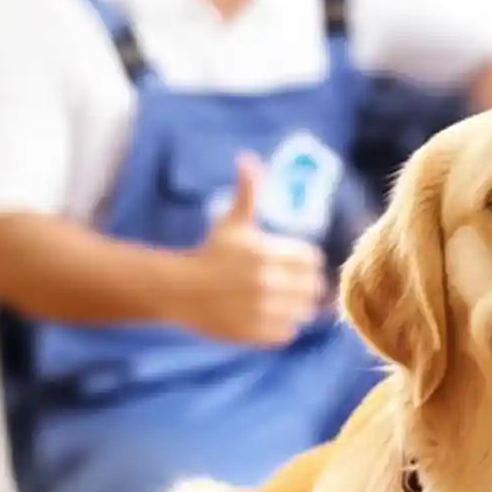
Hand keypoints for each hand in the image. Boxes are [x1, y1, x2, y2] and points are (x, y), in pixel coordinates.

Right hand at [166, 154, 326, 345]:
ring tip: (276, 301)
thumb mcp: (231, 222)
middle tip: (285, 284)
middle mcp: (266, 281)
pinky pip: (287, 333)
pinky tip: (264, 316)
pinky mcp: (254, 333)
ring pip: (302, 312)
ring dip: (294, 307)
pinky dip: (280, 327)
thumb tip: (246, 158)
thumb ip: (248, 192)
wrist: (179, 290)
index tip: (291, 263)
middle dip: (303, 285)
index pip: (312, 259)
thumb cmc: (211, 253)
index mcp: (266, 252)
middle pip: (312, 288)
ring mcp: (261, 309)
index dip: (304, 261)